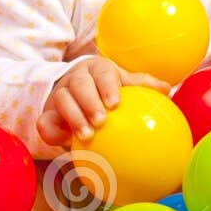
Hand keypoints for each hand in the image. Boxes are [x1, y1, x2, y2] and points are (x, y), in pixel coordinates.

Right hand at [37, 57, 170, 146]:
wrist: (73, 90)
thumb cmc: (105, 87)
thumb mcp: (121, 82)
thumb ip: (141, 85)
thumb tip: (167, 89)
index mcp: (97, 69)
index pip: (102, 73)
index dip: (107, 86)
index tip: (115, 102)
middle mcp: (76, 79)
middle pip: (80, 85)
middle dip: (89, 101)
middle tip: (101, 120)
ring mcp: (60, 94)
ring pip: (62, 100)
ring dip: (73, 117)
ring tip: (87, 135)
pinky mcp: (48, 112)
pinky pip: (44, 120)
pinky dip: (50, 130)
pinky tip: (61, 141)